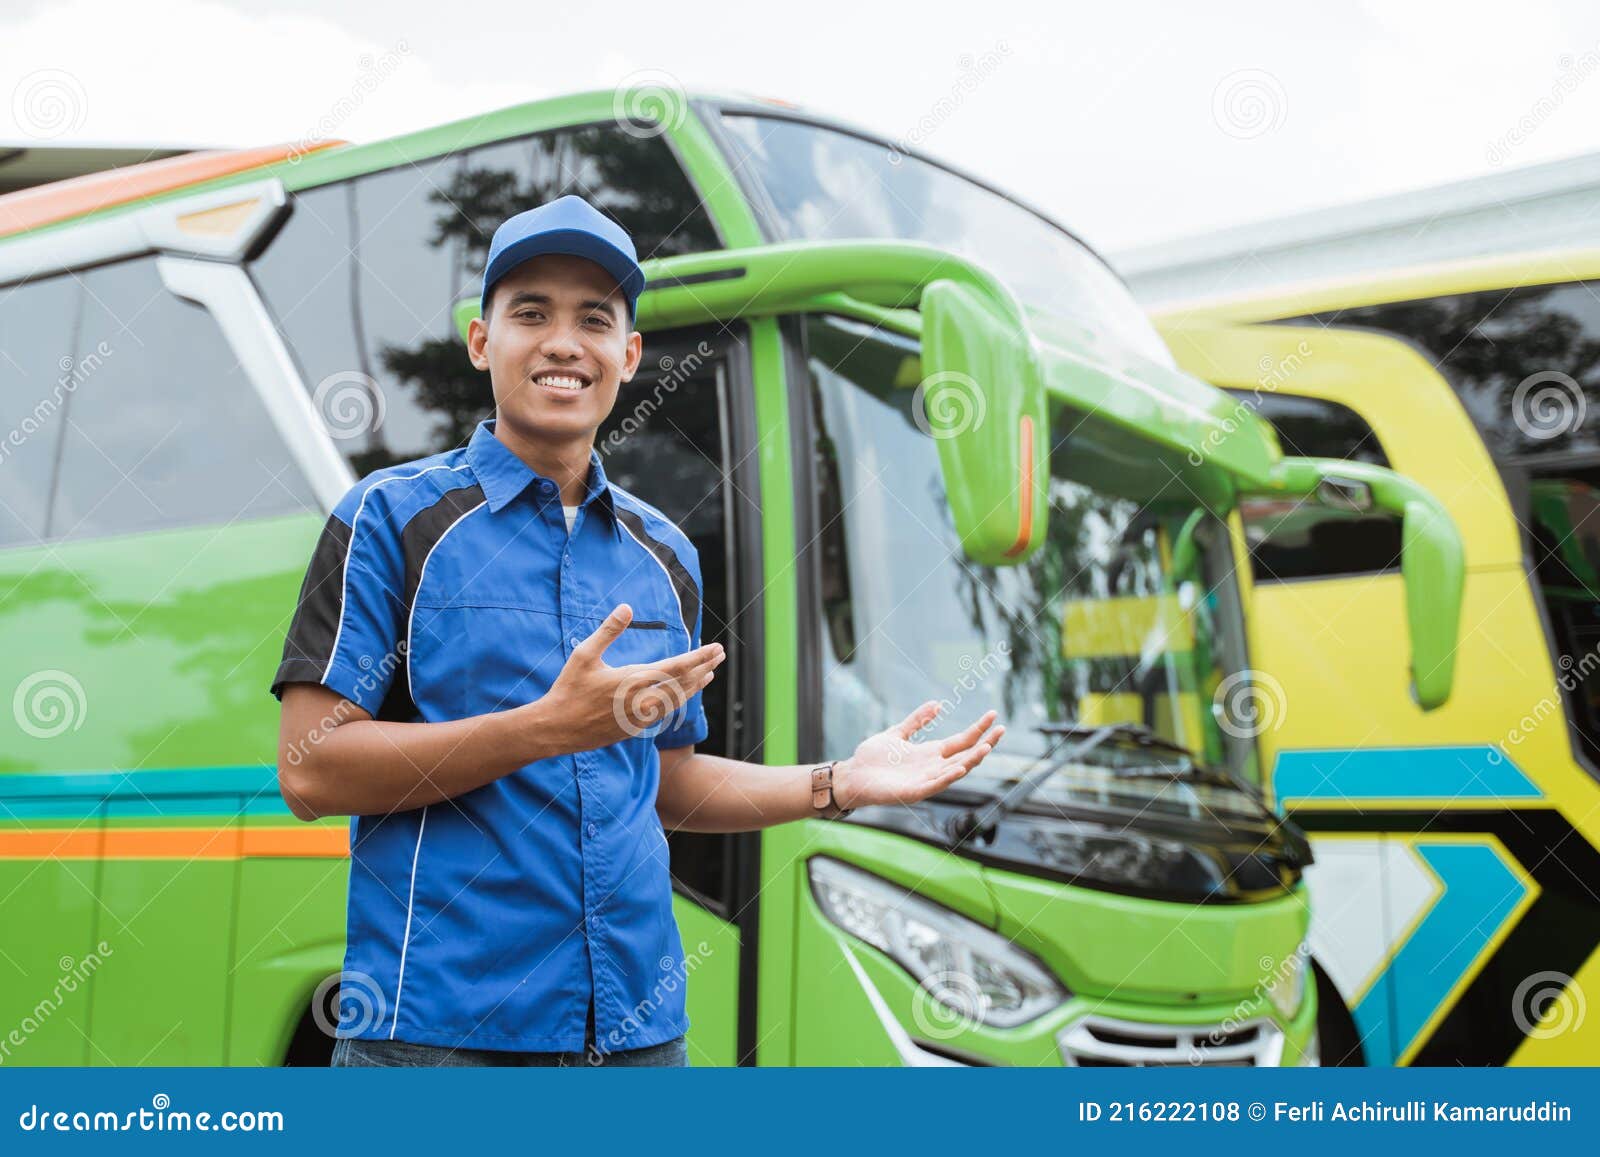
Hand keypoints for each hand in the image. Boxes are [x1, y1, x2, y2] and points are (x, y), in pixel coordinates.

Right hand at [533, 604, 723, 751]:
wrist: (557, 729)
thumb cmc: (569, 689)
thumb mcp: (585, 655)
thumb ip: (608, 630)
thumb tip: (627, 607)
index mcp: (633, 680)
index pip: (676, 667)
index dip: (699, 658)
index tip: (715, 649)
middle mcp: (642, 701)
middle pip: (684, 684)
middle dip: (704, 667)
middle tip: (720, 655)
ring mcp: (641, 718)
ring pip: (677, 701)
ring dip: (695, 685)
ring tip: (709, 674)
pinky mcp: (635, 729)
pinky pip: (665, 713)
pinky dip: (679, 700)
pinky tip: (682, 694)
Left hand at [832, 702, 1003, 810]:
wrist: (853, 775)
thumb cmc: (873, 758)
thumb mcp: (898, 733)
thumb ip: (917, 721)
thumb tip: (937, 704)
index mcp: (931, 754)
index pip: (961, 741)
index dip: (978, 729)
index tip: (993, 716)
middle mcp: (933, 768)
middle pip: (965, 755)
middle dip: (984, 744)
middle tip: (1001, 730)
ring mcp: (925, 781)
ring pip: (955, 771)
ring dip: (972, 760)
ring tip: (987, 747)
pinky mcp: (913, 792)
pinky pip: (934, 785)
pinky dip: (948, 778)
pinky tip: (959, 768)